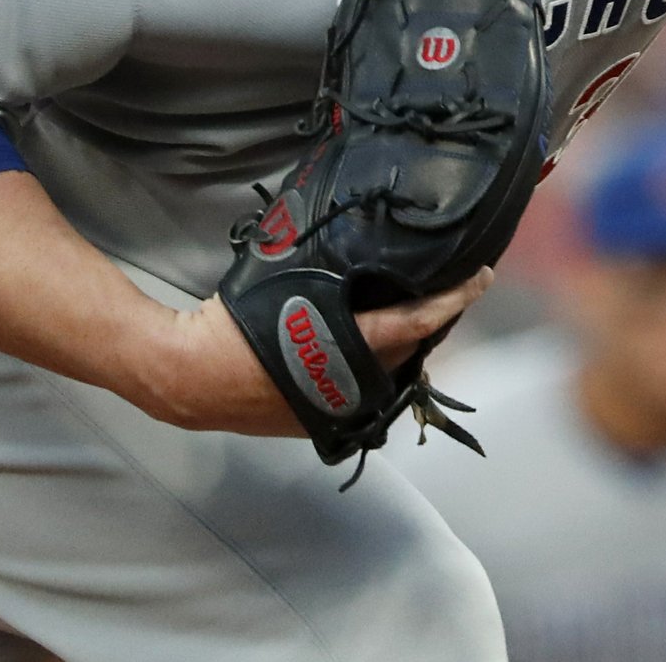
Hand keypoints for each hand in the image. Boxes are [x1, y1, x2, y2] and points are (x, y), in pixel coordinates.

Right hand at [130, 267, 498, 435]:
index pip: (416, 322)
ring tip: (422, 309)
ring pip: (389, 376)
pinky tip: (378, 342)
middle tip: (451, 286)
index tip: (481, 278)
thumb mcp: (282, 282)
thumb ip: (325, 272)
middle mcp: (350, 388)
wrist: (185, 378)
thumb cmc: (231, 325)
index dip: (452, 299)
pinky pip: (363, 390)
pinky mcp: (317, 422)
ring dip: (408, 346)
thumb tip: (356, 244)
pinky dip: (377, 366)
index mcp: (345, 350)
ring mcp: (334, 410)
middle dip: (434, 322)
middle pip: (410, 353)